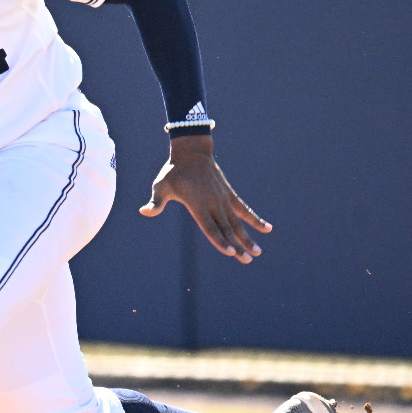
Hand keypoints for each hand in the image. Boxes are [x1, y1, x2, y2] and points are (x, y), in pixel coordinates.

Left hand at [139, 136, 271, 263]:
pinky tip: (267, 228)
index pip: (210, 227)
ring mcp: (223, 199)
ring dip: (248, 238)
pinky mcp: (229, 194)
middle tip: (248, 260)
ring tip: (257, 253)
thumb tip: (144, 211)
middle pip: (227, 229)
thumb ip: (156, 202)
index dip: (220, 241)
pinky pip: (244, 209)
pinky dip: (255, 219)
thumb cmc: (173, 172)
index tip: (230, 253)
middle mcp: (213, 203)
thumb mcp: (161, 186)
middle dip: (237, 246)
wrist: (192, 151)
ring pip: (237, 222)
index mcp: (197, 204)